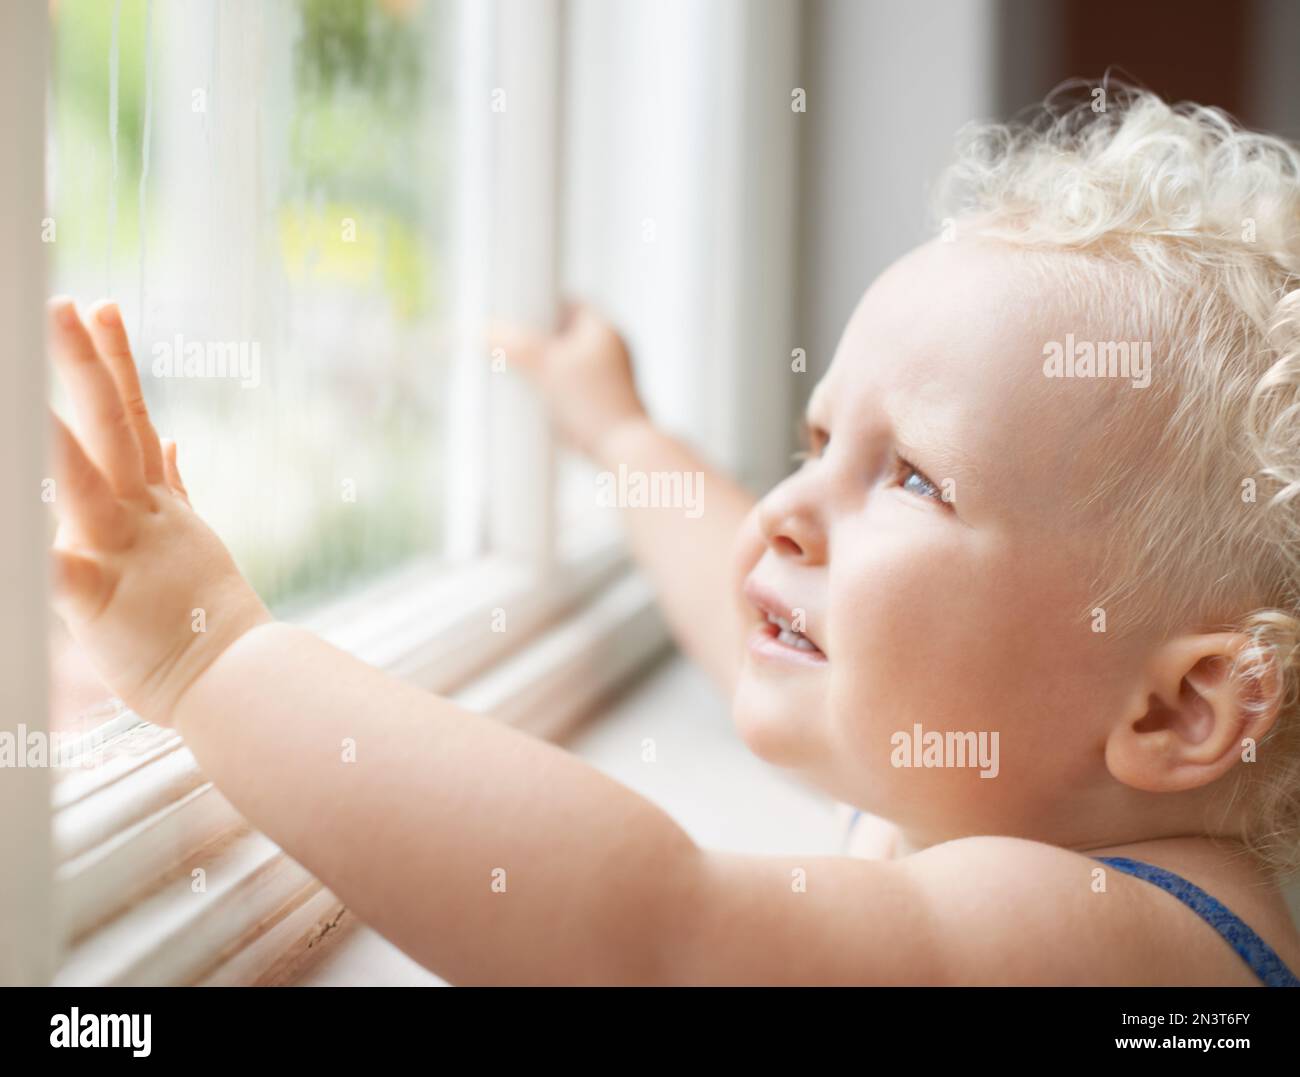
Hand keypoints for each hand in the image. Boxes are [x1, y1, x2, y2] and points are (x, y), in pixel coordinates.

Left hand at [47, 297, 270, 727]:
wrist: (235, 676)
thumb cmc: (202, 616)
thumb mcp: (190, 537)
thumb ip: (174, 485)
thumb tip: (176, 439)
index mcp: (157, 503)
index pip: (134, 418)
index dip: (114, 361)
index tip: (97, 306)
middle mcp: (142, 517)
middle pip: (113, 430)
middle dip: (85, 367)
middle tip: (60, 307)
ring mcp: (124, 555)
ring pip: (85, 487)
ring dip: (52, 441)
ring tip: (21, 399)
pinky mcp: (102, 604)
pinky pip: (62, 576)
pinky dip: (44, 556)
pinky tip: (21, 539)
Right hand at [486, 301, 648, 461]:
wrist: (623, 451)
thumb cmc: (591, 403)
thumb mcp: (543, 367)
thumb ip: (510, 345)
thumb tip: (479, 331)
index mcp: (603, 330)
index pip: (568, 303)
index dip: (539, 305)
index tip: (514, 314)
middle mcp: (612, 351)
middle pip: (566, 335)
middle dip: (537, 341)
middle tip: (508, 345)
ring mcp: (611, 381)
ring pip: (569, 365)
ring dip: (544, 369)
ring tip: (516, 375)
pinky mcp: (605, 407)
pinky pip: (574, 391)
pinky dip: (554, 392)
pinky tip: (534, 403)